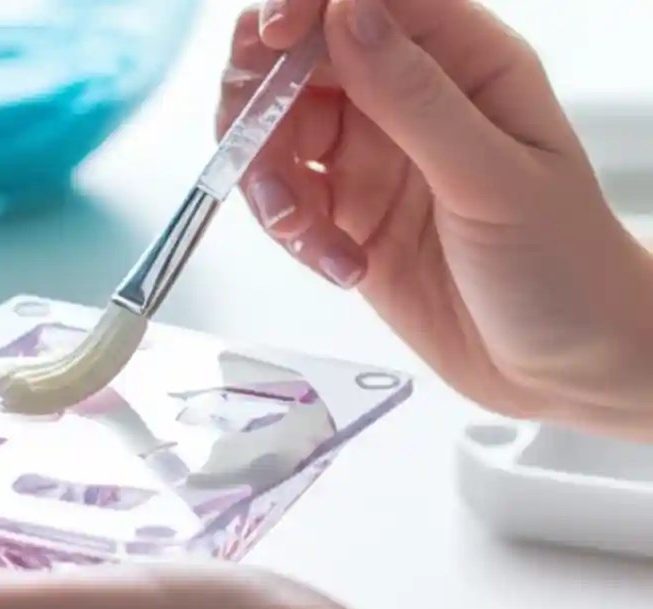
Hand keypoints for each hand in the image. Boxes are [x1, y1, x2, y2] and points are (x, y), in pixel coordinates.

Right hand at [221, 0, 652, 438]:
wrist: (563, 369)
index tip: (270, 43)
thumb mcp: (492, 180)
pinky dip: (290, 231)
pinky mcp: (345, 214)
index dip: (306, 8)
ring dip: (268, 179)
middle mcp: (407, 97)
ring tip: (303, 232)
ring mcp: (371, 156)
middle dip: (260, 96)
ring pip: (275, 129)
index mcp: (463, 62)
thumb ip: (414, 98)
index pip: (367, 1)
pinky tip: (339, 266)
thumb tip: (346, 12)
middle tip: (248, 142)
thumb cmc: (562, 267)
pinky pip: (284, 198)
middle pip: (299, 57)